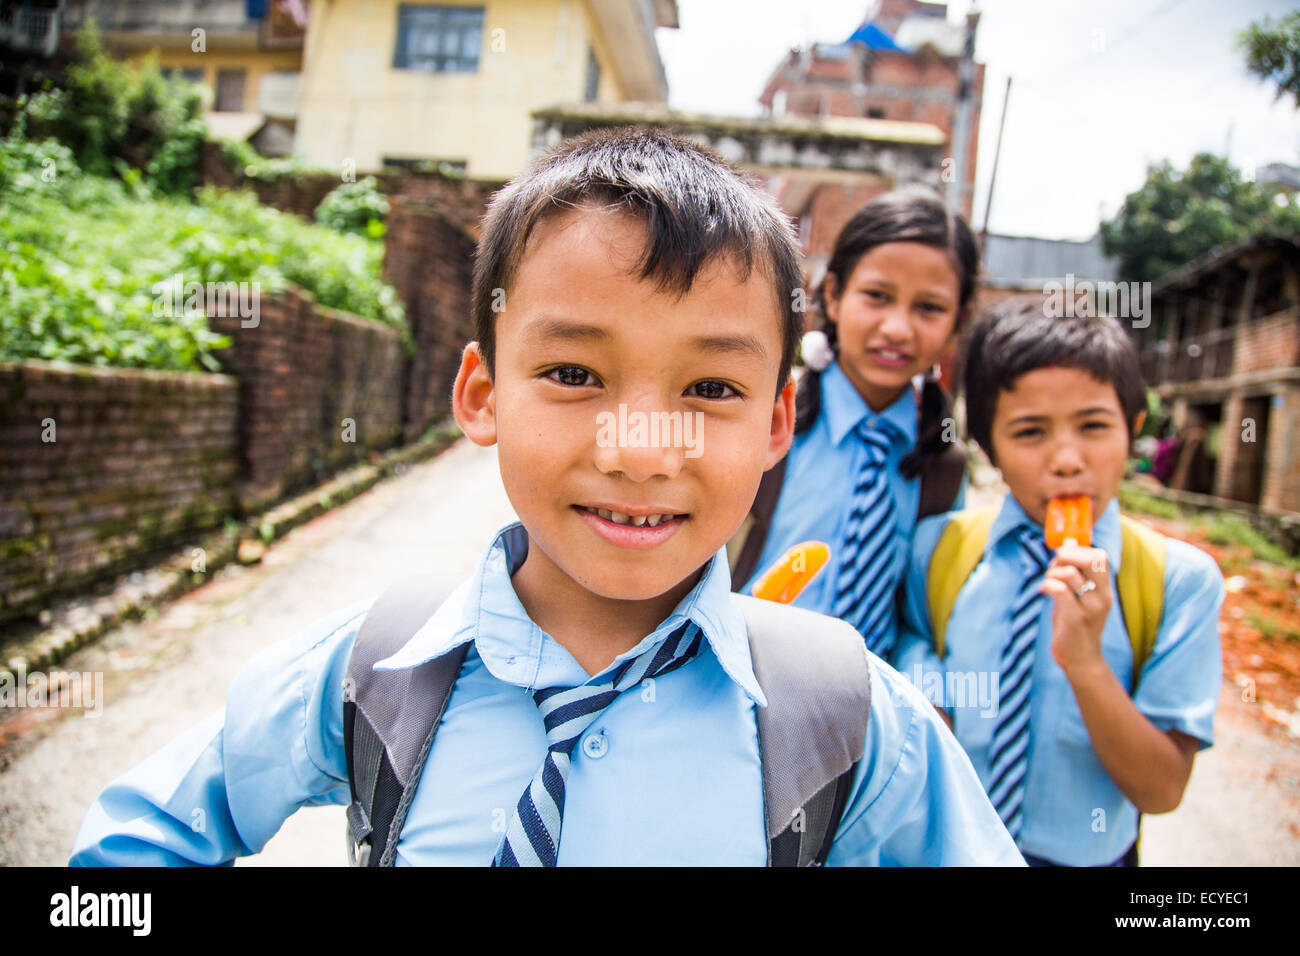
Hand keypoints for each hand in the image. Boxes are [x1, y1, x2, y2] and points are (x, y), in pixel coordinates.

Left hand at [1039, 544, 1111, 678]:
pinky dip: (1046, 585)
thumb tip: (1068, 542)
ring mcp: (1091, 607)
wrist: (1081, 658)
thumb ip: (1075, 572)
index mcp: (1106, 589)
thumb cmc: (1076, 623)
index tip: (1063, 559)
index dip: (1078, 550)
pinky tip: (1044, 591)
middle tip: (1054, 568)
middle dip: (1065, 556)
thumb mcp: (1080, 596)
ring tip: (1048, 583)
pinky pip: (1058, 589)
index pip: (1100, 556)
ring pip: (1068, 573)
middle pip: (1090, 558)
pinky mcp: (1075, 618)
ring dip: (1051, 573)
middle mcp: (1103, 596)